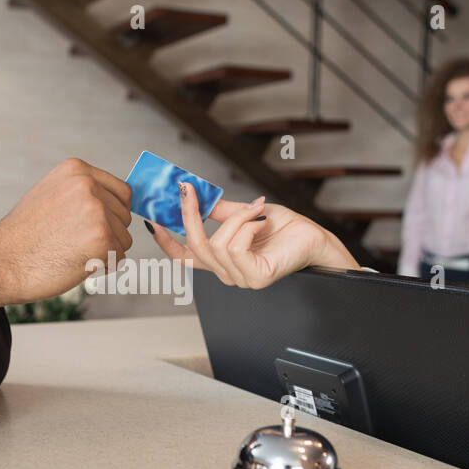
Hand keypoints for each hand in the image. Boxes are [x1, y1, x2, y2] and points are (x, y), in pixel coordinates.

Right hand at [0, 158, 132, 319]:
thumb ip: (81, 193)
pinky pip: (119, 256)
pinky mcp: (102, 238)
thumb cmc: (21, 237)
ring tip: (70, 252)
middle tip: (72, 243)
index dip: (112, 214)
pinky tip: (75, 263)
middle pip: (124, 216)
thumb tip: (113, 202)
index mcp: (76, 170)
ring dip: (104, 251)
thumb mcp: (49, 195)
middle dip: (107, 234)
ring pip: (123, 238)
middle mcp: (88, 185)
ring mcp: (96, 211)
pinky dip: (102, 266)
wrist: (1, 262)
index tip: (90, 227)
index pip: (122, 191)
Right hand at [147, 183, 361, 288]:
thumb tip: (195, 195)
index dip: (166, 242)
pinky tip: (262, 223)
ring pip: (217, 243)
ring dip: (237, 218)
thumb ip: (219, 211)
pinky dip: (248, 226)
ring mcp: (241, 279)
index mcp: (223, 260)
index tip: (153, 220)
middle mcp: (228, 273)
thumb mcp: (245, 213)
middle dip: (189, 215)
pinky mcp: (255, 278)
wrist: (315, 238)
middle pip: (194, 246)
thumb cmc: (285, 229)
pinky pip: (236, 247)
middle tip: (190, 188)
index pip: (185, 258)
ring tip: (256, 209)